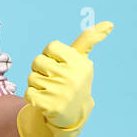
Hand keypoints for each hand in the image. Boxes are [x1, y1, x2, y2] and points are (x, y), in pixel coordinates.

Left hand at [17, 21, 112, 136]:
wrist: (73, 114)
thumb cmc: (74, 80)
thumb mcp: (81, 60)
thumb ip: (89, 40)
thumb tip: (109, 23)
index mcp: (79, 63)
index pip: (50, 47)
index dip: (50, 55)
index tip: (59, 64)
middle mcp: (72, 77)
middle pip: (37, 61)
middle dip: (41, 70)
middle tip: (53, 80)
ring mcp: (61, 92)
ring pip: (31, 77)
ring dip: (36, 84)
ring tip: (50, 91)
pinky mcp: (50, 106)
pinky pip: (28, 93)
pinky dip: (32, 97)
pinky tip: (45, 101)